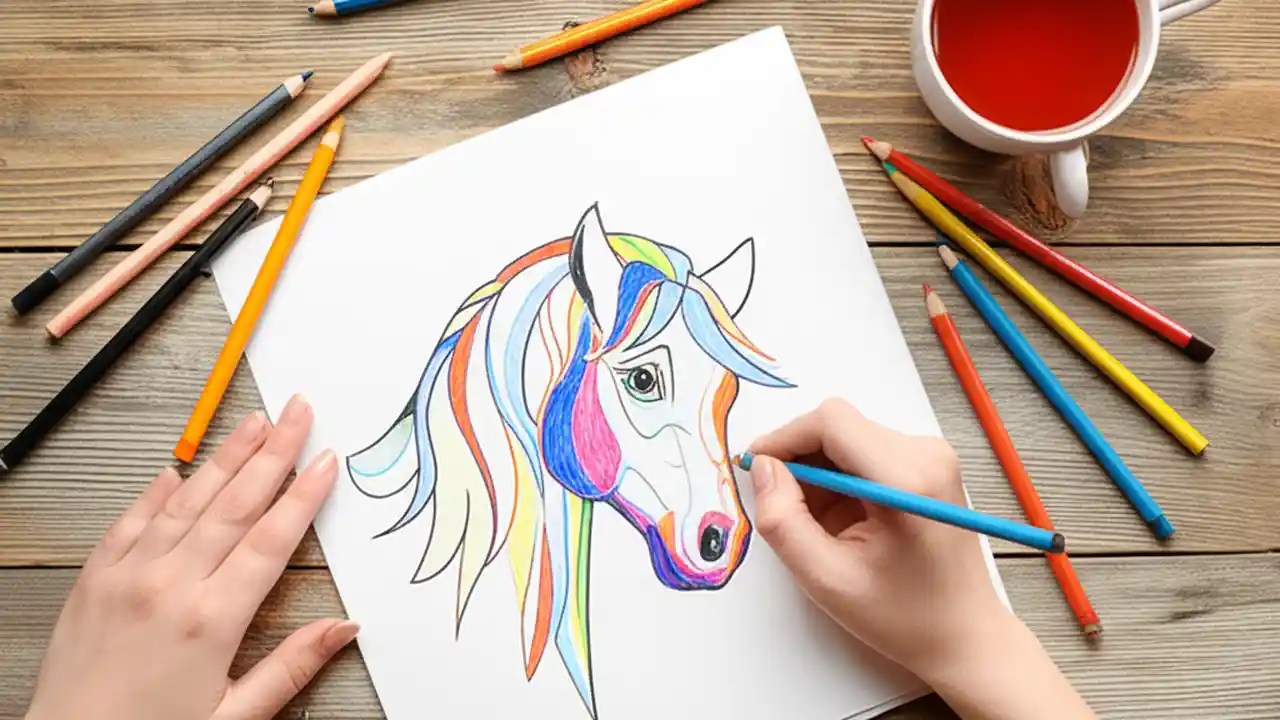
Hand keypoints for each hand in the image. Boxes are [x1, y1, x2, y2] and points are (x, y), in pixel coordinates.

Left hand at [26, 396, 353, 719]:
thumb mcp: (236, 717)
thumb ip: (292, 666)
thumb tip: (345, 628)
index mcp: (211, 621)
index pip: (270, 540)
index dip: (303, 497)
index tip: (325, 462)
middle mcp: (169, 586)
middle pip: (234, 505)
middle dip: (272, 453)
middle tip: (296, 413)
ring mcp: (127, 577)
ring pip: (186, 502)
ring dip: (224, 458)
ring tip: (252, 422)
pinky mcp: (93, 581)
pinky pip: (130, 522)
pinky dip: (155, 492)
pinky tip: (175, 469)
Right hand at [749, 399, 1093, 719]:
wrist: (964, 633)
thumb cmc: (903, 616)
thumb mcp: (826, 579)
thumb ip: (783, 521)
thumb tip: (762, 468)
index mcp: (905, 480)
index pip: (831, 422)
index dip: (784, 439)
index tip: (754, 468)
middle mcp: (925, 454)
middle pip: (838, 425)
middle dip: (799, 458)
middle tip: (783, 506)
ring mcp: (931, 455)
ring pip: (848, 436)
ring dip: (819, 470)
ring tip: (819, 523)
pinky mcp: (928, 463)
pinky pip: (864, 450)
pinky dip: (839, 476)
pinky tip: (842, 518)